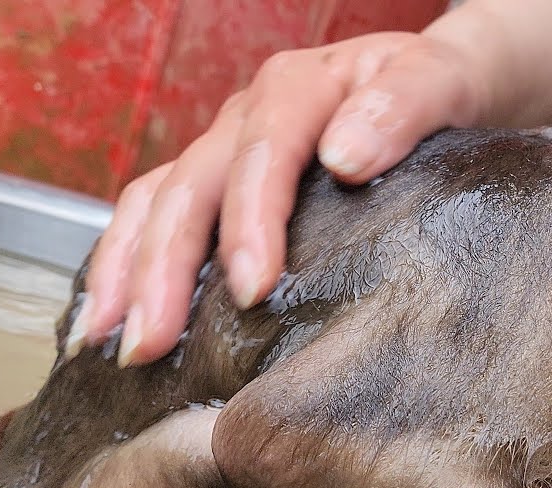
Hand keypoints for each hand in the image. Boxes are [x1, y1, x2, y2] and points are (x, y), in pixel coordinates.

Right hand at [71, 32, 487, 365]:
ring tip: (110, 342)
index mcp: (299, 89)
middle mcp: (248, 115)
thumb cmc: (438, 90)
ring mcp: (226, 148)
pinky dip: (127, 263)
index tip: (252, 288)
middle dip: (163, 267)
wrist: (435, 84)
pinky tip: (111, 318)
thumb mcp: (440, 82)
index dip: (249, 222)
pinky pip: (155, 213)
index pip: (262, 154)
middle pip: (190, 186)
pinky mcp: (218, 179)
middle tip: (152, 342)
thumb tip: (346, 155)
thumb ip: (405, 105)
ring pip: (156, 202)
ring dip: (127, 272)